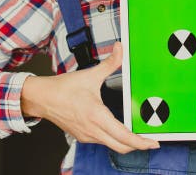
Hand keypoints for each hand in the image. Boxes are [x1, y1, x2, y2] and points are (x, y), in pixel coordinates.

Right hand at [21, 42, 158, 153]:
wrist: (41, 98)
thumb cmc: (62, 89)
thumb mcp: (90, 75)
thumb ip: (109, 63)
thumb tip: (120, 49)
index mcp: (97, 116)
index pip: (124, 137)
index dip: (141, 142)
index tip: (153, 143)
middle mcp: (93, 130)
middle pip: (121, 147)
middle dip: (138, 146)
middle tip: (151, 141)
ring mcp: (87, 135)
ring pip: (112, 146)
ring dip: (126, 143)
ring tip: (138, 135)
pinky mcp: (82, 136)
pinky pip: (103, 142)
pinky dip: (114, 140)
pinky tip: (119, 131)